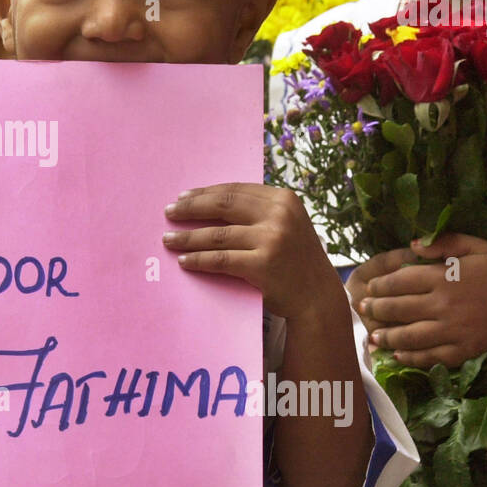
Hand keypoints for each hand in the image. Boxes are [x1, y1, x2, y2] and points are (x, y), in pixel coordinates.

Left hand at [162, 183, 342, 320]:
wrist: (317, 296)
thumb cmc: (295, 260)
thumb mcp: (286, 224)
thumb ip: (259, 211)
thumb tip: (210, 202)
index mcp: (284, 199)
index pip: (235, 190)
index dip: (206, 193)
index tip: (183, 197)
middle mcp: (280, 214)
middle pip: (223, 205)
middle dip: (191, 208)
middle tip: (169, 213)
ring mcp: (272, 239)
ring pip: (217, 234)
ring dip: (187, 237)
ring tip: (169, 239)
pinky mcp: (263, 264)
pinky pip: (220, 260)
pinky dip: (198, 259)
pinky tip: (184, 260)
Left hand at [350, 233, 486, 367]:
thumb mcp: (478, 247)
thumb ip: (445, 242)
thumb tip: (413, 244)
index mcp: (443, 278)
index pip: (400, 281)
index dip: (380, 285)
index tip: (370, 288)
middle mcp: (442, 305)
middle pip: (398, 309)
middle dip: (376, 309)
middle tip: (362, 309)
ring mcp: (452, 330)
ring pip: (409, 336)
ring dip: (386, 336)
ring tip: (372, 336)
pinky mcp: (463, 350)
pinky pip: (431, 357)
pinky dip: (411, 357)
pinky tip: (398, 356)